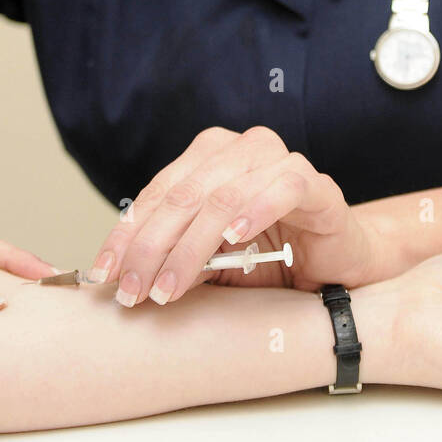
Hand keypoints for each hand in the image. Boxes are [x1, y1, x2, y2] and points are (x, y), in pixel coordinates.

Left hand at [87, 126, 381, 306]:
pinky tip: (233, 238)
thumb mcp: (212, 261)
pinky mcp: (315, 184)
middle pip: (183, 194)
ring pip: (222, 196)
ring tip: (169, 286)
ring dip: (190, 246)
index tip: (103, 273)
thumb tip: (120, 277)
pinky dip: (254, 211)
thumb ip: (174, 256)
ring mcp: (279, 161)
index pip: (159, 191)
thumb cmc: (273, 258)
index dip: (127, 233)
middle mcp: (242, 149)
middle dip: (150, 246)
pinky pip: (281, 189)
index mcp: (211, 156)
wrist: (338, 265)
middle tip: (133, 292)